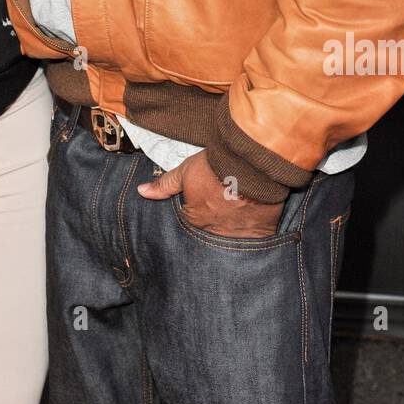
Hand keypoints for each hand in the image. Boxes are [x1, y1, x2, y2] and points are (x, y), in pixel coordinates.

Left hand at [137, 150, 285, 236]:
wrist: (252, 165)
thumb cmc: (217, 167)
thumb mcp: (186, 171)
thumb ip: (165, 184)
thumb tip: (142, 192)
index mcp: (194, 220)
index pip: (191, 221)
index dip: (199, 208)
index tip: (207, 199)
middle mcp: (214, 234)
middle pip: (211, 231)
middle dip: (215, 222)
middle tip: (223, 206)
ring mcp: (238, 236)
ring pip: (232, 237)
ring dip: (233, 228)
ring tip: (238, 212)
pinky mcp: (261, 234)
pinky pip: (255, 238)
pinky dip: (253, 231)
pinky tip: (254, 219)